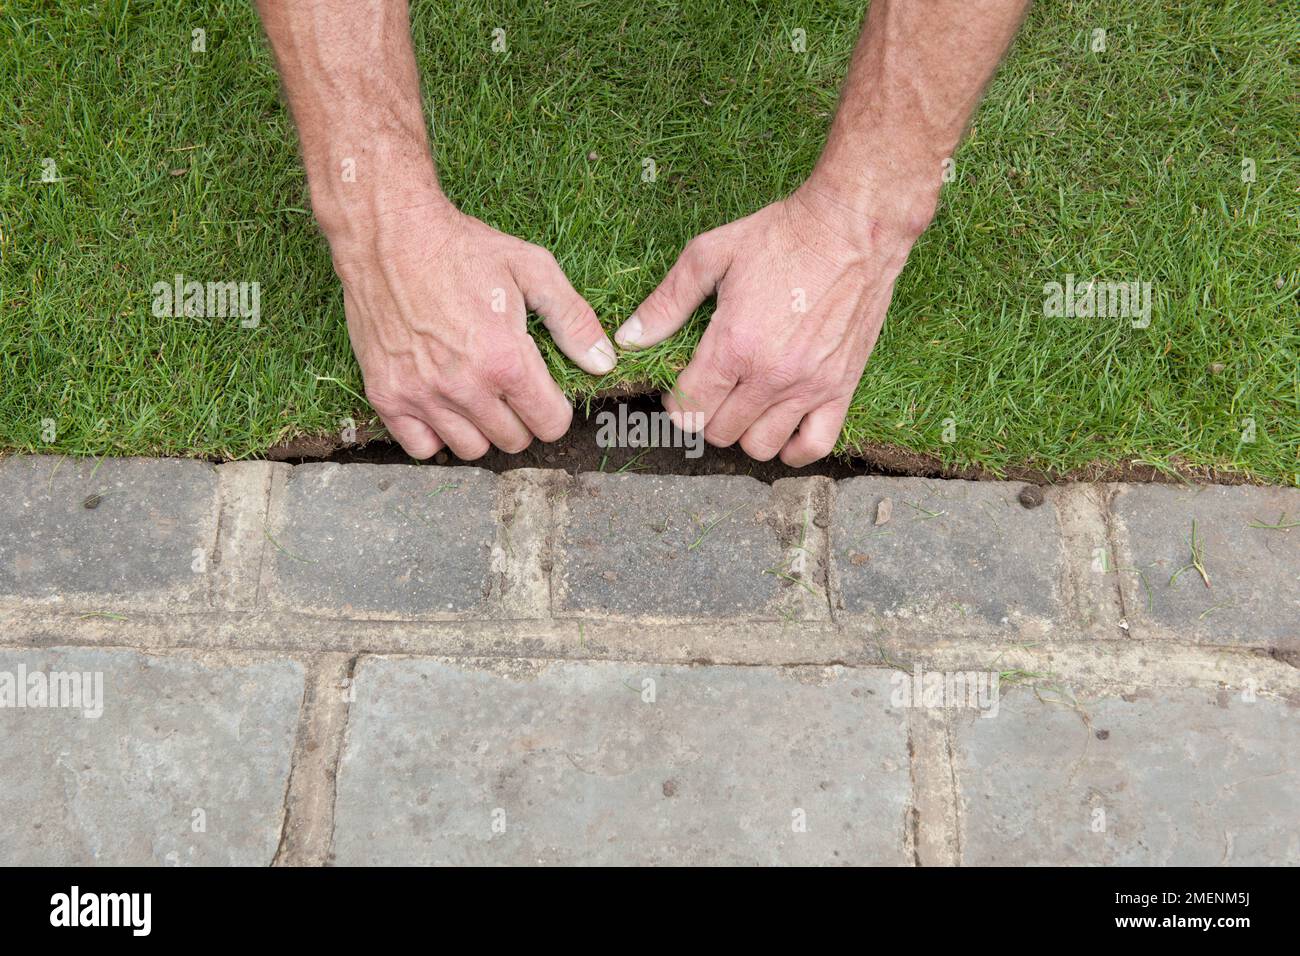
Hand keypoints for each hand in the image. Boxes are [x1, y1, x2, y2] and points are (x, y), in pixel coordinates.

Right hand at [331, 200, 616, 458]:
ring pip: (471, 450)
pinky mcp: (386, 396)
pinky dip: (435, 435)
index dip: (554, 410)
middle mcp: (464, 386)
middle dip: (520, 417)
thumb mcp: (532, 269)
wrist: (388, 234)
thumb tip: (603, 362)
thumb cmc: (462, 248)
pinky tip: (442, 404)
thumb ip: (573, 319)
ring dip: (481, 428)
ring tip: (476, 393)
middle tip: (508, 385)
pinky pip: (422, 448)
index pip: (550, 425)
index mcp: (505, 360)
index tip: (544, 392)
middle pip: (513, 441)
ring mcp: (422, 395)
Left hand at [616, 187, 921, 466]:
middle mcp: (769, 375)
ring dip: (745, 432)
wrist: (853, 228)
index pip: (689, 408)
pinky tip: (783, 427)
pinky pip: (814, 446)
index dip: (677, 402)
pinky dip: (793, 448)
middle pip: (720, 431)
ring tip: (745, 404)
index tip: (682, 386)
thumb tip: (628, 338)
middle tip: (713, 390)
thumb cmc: (781, 236)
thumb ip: (666, 302)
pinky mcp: (842, 388)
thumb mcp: (711, 255)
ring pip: (761, 446)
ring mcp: (808, 386)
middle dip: (707, 415)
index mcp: (733, 345)